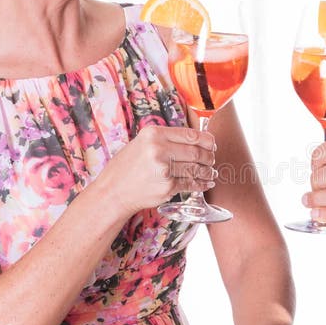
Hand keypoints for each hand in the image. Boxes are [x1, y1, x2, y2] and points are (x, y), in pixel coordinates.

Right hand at [100, 124, 215, 216]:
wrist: (113, 191)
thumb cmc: (127, 167)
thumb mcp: (142, 143)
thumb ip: (165, 139)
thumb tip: (196, 140)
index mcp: (154, 133)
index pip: (191, 134)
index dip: (207, 140)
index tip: (212, 144)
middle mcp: (159, 149)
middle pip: (197, 151)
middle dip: (209, 157)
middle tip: (211, 160)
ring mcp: (164, 169)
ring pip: (197, 168)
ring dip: (208, 172)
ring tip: (210, 173)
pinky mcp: (167, 187)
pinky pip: (191, 184)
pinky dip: (202, 184)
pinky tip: (205, 183)